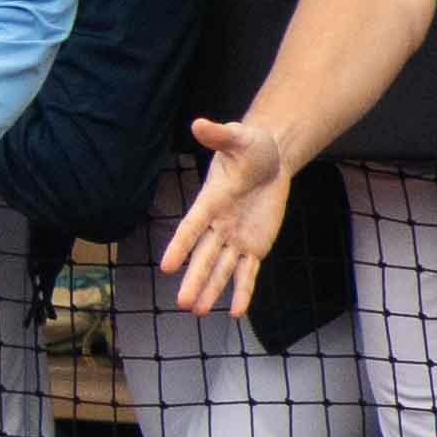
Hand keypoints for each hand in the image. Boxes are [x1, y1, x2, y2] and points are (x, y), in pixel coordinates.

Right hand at [158, 115, 295, 318]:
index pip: (192, 227)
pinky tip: (237, 312)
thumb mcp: (240, 137)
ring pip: (222, 269)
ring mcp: (236, 238)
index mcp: (211, 201)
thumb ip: (220, 135)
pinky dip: (243, 291)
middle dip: (194, 279)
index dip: (180, 246)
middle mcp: (219, 225)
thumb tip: (199, 124)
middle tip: (181, 303)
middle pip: (205, 257)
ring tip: (196, 312)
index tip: (166, 266)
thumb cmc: (250, 146)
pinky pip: (248, 272)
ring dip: (211, 290)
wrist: (270, 158)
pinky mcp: (254, 245)